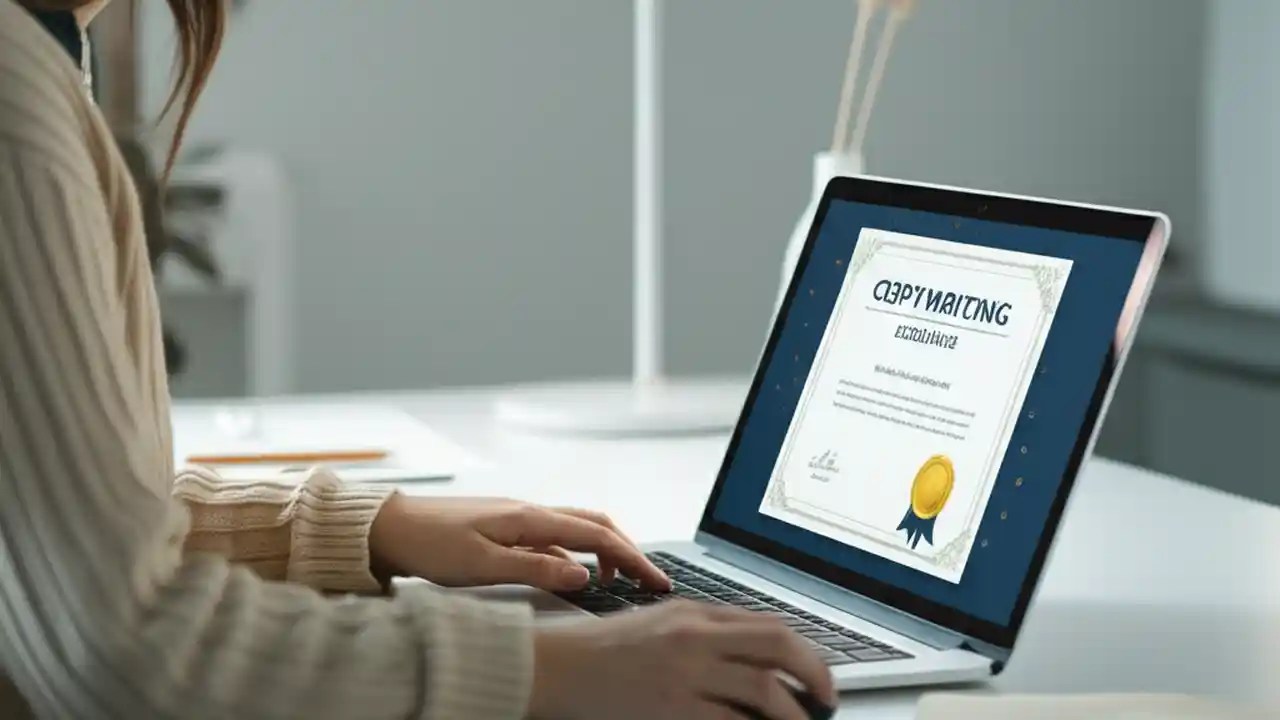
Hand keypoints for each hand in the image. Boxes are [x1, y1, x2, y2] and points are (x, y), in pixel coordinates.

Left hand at [368, 494, 669, 590]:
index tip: (656, 580)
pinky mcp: (506, 529)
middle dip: (628, 550)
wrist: (389, 527)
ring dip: (604, 551)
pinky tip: (573, 575)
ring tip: (617, 580)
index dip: (633, 558)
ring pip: (576, 530)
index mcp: (530, 518)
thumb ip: (537, 570)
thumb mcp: (484, 566)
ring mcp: (519, 519)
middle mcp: (530, 513)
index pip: (598, 536)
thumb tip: (584, 576)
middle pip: (595, 525)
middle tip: (648, 579)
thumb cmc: (429, 544)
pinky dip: (575, 556)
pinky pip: (554, 539)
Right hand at [529, 601, 836, 719]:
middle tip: (826, 700)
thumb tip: (755, 656)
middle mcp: (695, 636)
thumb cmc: (603, 650)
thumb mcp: (659, 624)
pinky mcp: (671, 708)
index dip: (805, 653)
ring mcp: (685, 672)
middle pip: (778, 646)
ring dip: (792, 714)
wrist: (556, 666)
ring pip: (764, 690)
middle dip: (815, 675)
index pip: (768, 625)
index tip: (817, 677)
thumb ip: (704, 633)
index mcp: (695, 613)